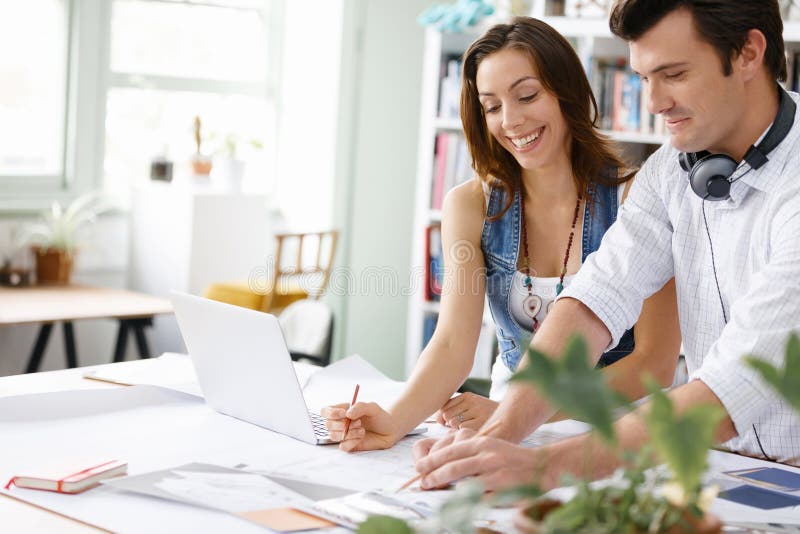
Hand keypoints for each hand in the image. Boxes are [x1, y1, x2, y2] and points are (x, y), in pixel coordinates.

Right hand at [320, 401, 399, 451]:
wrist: (390, 430)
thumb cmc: (379, 416)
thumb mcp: (372, 407)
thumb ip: (360, 407)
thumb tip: (347, 414)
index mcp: (341, 411)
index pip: (325, 411)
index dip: (331, 413)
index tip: (344, 413)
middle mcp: (340, 423)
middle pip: (328, 424)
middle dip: (342, 424)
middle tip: (358, 422)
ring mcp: (344, 435)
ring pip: (334, 436)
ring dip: (348, 433)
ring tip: (362, 430)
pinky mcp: (349, 445)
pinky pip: (343, 446)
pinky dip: (351, 442)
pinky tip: (361, 438)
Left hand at [413, 429, 555, 491]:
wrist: (542, 466)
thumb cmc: (512, 458)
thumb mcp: (490, 447)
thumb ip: (470, 454)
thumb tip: (444, 464)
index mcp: (482, 442)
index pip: (452, 450)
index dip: (433, 458)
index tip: (419, 466)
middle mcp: (487, 454)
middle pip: (453, 464)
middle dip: (433, 473)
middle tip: (421, 480)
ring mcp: (494, 470)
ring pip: (462, 478)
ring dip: (443, 484)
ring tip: (431, 487)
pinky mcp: (502, 486)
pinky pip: (478, 494)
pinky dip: (465, 497)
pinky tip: (455, 500)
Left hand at [436, 392, 497, 429]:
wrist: (510, 418)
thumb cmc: (486, 416)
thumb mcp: (472, 407)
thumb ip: (454, 410)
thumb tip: (438, 419)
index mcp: (467, 396)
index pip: (444, 406)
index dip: (441, 416)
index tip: (445, 422)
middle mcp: (472, 401)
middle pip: (447, 415)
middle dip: (449, 423)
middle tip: (459, 426)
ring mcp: (477, 411)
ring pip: (454, 422)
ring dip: (457, 429)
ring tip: (468, 427)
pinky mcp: (482, 421)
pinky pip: (463, 429)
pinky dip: (465, 432)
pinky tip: (473, 430)